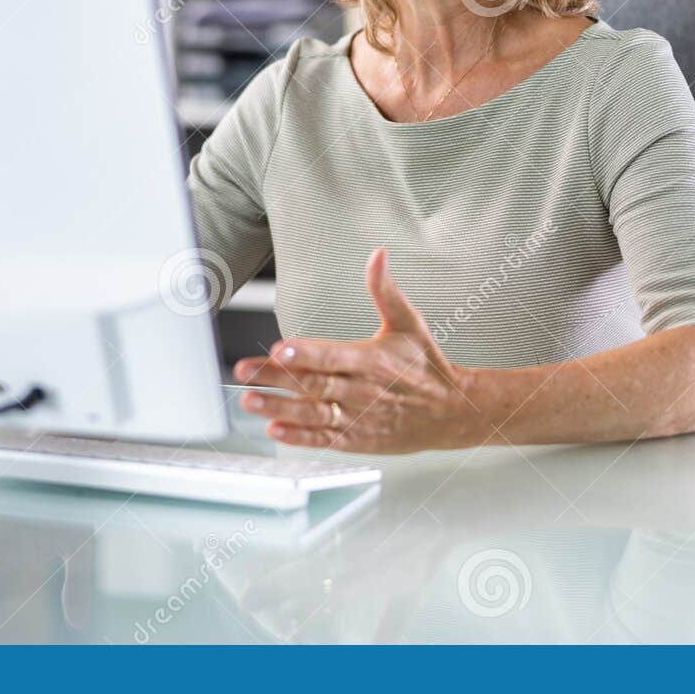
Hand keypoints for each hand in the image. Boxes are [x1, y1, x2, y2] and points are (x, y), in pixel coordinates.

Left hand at [233, 248, 484, 453]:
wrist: (451, 412)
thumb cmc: (426, 365)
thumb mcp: (409, 323)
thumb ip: (386, 290)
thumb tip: (377, 254)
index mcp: (371, 360)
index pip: (333, 356)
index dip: (306, 354)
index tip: (281, 349)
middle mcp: (361, 390)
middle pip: (312, 384)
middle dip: (276, 378)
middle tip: (243, 371)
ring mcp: (357, 417)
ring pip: (312, 413)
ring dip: (279, 409)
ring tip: (250, 401)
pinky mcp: (356, 438)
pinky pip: (324, 439)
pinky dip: (300, 437)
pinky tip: (275, 430)